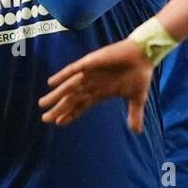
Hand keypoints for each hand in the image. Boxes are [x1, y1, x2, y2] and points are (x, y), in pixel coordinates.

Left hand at [39, 38, 153, 130]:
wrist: (144, 55)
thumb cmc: (139, 74)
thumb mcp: (137, 98)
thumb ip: (134, 114)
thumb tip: (137, 132)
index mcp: (100, 93)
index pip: (81, 106)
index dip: (70, 115)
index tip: (59, 123)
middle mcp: (91, 84)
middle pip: (71, 99)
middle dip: (58, 109)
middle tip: (44, 119)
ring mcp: (89, 73)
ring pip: (68, 87)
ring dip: (55, 95)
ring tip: (42, 104)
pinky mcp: (90, 62)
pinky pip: (73, 70)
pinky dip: (62, 76)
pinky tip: (51, 82)